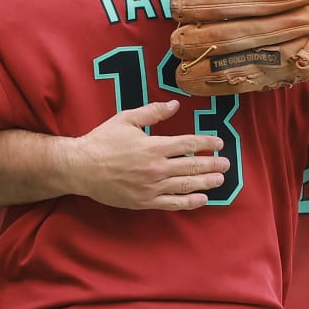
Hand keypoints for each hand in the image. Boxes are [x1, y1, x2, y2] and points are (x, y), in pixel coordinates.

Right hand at [63, 100, 228, 209]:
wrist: (81, 168)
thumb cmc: (102, 141)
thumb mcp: (126, 119)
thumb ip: (152, 112)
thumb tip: (174, 105)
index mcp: (154, 146)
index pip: (188, 144)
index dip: (206, 143)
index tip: (218, 143)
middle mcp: (156, 167)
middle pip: (192, 166)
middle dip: (212, 164)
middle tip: (226, 164)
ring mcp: (151, 187)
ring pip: (186, 185)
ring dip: (206, 182)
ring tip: (220, 180)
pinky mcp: (144, 201)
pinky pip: (172, 203)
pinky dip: (189, 202)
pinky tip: (201, 199)